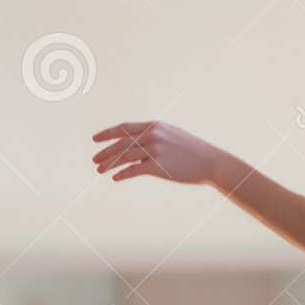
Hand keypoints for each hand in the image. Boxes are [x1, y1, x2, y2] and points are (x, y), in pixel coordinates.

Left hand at [91, 121, 231, 185]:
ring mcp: (155, 150)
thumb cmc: (191, 151)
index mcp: (154, 126)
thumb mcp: (171, 137)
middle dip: (105, 152)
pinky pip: (134, 170)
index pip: (124, 128)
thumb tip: (136, 146)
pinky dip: (122, 174)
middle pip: (120, 143)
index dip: (107, 134)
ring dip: (109, 164)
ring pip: (124, 157)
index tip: (95, 139)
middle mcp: (152, 135)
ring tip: (99, 171)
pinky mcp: (158, 166)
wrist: (210, 162)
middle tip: (94, 160)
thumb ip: (153, 138)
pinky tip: (116, 178)